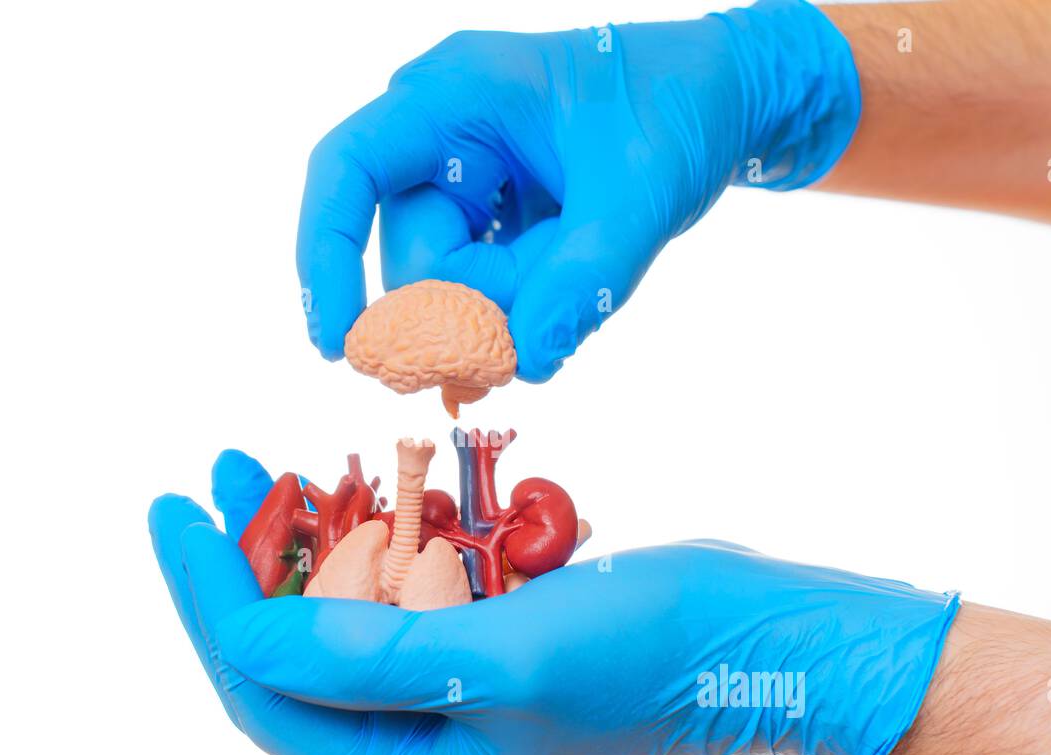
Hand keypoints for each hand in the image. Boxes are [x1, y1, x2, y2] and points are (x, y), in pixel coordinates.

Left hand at [150, 449, 957, 754]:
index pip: (270, 693)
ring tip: (260, 469)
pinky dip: (368, 540)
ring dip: (300, 545)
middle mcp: (422, 745)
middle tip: (212, 481)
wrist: (761, 638)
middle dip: (246, 570)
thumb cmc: (653, 656)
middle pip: (292, 660)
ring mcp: (452, 696)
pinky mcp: (483, 646)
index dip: (212, 604)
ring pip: (340, 620)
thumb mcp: (506, 654)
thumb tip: (249, 639)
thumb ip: (370, 658)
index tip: (175, 514)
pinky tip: (349, 486)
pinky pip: (397, 595)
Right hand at [296, 0, 859, 380]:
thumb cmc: (679, 114)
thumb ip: (581, 283)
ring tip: (579, 266)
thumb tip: (520, 363)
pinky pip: (478, 282)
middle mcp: (443, 131)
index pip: (349, 171)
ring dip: (509, 304)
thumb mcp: (639, 198)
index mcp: (457, 95)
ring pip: (448, 280)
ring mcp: (463, 175)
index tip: (338, 342)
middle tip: (544, 319)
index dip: (327, 257)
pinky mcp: (487, 212)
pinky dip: (519, 302)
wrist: (723, 98)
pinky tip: (564, 276)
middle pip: (412, 252)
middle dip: (472, 306)